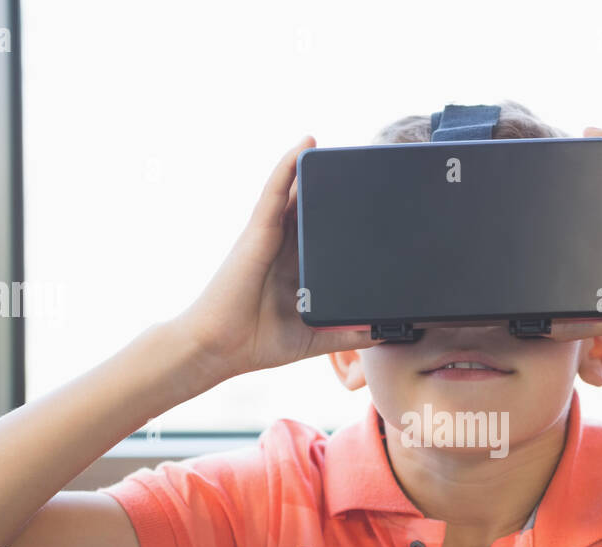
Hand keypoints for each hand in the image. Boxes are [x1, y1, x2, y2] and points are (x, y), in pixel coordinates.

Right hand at [176, 136, 374, 380]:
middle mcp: (285, 248)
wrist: (221, 348)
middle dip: (335, 189)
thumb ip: (347, 334)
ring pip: (295, 192)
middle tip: (366, 167)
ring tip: (341, 144)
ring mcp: (271, 236)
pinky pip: (274, 190)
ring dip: (314, 167)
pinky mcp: (258, 231)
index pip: (327, 236)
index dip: (346, 219)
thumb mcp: (315, 339)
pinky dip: (288, 166)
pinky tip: (305, 144)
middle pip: (313, 208)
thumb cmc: (258, 342)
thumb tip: (380, 331)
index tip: (375, 204)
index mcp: (299, 269)